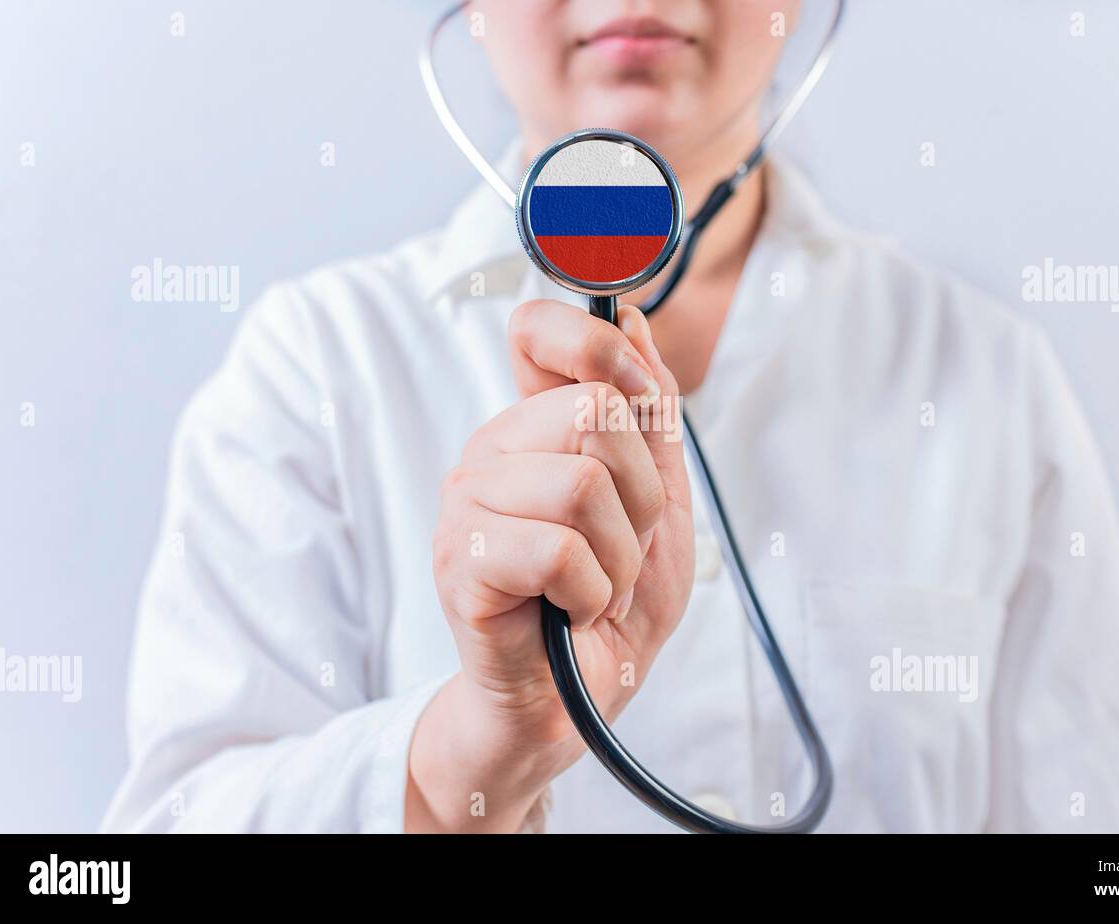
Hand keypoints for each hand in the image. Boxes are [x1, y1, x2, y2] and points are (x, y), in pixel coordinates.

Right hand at [408, 299, 693, 831]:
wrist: (574, 702)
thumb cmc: (610, 603)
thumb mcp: (660, 502)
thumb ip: (651, 416)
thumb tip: (636, 321)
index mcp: (534, 426)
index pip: (536, 329)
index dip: (596, 344)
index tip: (641, 398)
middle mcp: (492, 450)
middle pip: (594, 413)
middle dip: (642, 497)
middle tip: (622, 549)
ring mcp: (466, 502)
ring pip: (581, 483)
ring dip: (619, 556)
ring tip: (597, 587)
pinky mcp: (458, 561)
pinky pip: (557, 548)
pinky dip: (590, 591)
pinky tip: (572, 610)